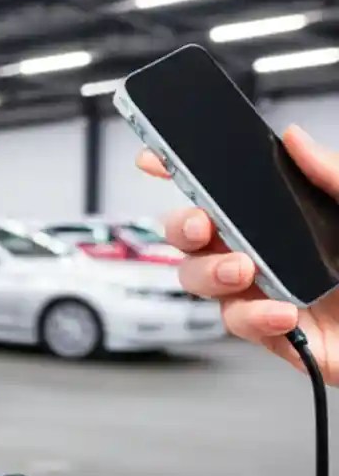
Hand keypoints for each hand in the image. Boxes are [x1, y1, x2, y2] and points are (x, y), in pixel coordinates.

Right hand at [138, 125, 338, 383]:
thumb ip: (334, 177)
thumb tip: (296, 141)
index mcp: (287, 218)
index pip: (223, 190)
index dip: (181, 173)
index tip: (155, 158)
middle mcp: (266, 252)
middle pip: (193, 235)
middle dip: (183, 226)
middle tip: (202, 225)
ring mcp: (264, 291)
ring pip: (199, 279)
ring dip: (210, 272)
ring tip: (243, 272)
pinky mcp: (273, 334)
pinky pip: (238, 323)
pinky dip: (252, 316)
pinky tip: (282, 311)